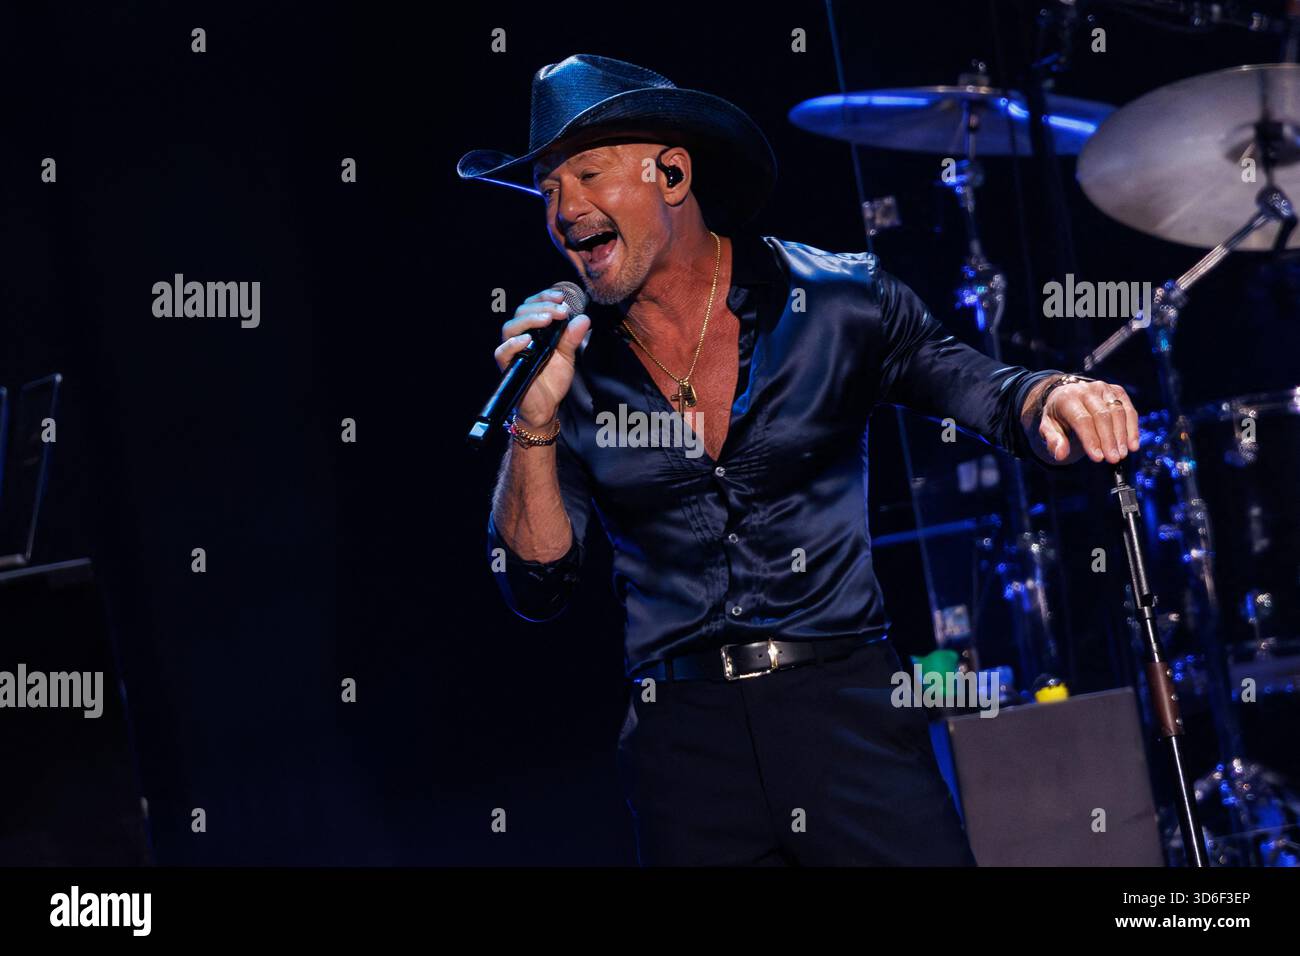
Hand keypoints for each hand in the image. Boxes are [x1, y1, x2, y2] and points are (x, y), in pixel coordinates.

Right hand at [494, 288, 591, 429]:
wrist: (547, 406)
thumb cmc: (553, 379)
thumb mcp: (567, 355)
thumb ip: (572, 337)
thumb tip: (583, 318)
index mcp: (532, 330)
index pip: (532, 306)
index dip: (544, 297)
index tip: (561, 297)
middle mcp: (519, 337)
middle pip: (521, 312)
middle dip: (542, 306)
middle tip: (561, 311)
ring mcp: (512, 351)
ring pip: (510, 327)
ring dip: (529, 319)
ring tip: (547, 319)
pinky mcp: (508, 367)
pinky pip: (502, 352)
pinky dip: (513, 343)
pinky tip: (528, 339)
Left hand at [1032, 377, 1140, 464]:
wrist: (1067, 395)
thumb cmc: (1058, 416)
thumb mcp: (1047, 427)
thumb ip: (1053, 440)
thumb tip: (1060, 455)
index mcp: (1067, 398)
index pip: (1082, 419)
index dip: (1091, 439)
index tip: (1098, 458)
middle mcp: (1086, 390)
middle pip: (1102, 416)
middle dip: (1109, 439)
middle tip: (1113, 459)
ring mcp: (1104, 389)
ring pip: (1118, 412)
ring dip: (1122, 435)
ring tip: (1122, 454)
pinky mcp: (1117, 391)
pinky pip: (1128, 410)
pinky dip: (1132, 428)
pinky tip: (1133, 445)